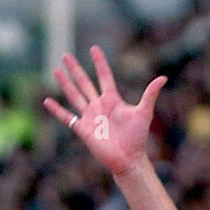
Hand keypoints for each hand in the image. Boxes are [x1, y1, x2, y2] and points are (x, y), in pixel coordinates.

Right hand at [44, 46, 166, 177]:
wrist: (129, 159)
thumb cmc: (137, 138)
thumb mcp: (144, 113)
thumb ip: (150, 94)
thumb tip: (163, 78)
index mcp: (112, 100)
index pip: (104, 77)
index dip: (99, 63)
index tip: (94, 49)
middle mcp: (99, 106)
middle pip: (84, 83)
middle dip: (75, 69)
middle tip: (66, 55)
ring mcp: (90, 117)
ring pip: (74, 96)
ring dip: (65, 84)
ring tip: (56, 70)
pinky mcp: (83, 129)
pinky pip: (67, 117)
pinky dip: (57, 110)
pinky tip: (46, 101)